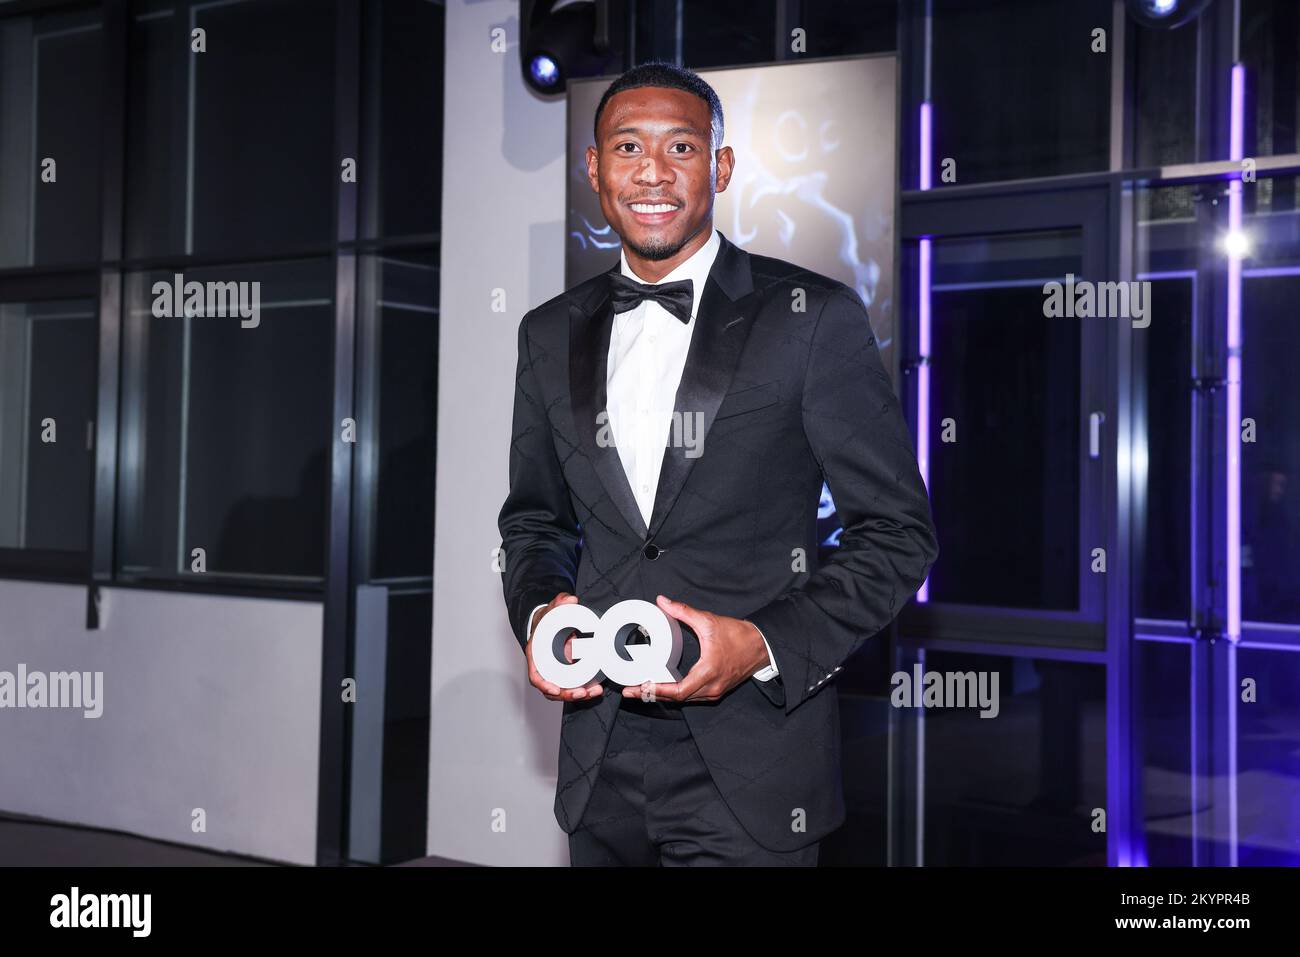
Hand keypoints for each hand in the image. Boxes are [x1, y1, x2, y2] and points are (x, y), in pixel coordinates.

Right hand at [525, 592, 605, 702]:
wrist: (552, 623)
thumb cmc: (547, 620)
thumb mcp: (552, 608)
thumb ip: (560, 602)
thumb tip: (570, 599)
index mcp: (536, 655)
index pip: (535, 676)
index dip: (544, 684)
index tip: (555, 689)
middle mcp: (546, 667)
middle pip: (552, 688)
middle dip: (567, 694)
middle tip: (582, 693)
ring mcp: (557, 671)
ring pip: (564, 690)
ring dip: (579, 694)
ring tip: (594, 692)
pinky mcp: (568, 672)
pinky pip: (575, 684)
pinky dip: (585, 689)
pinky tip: (597, 688)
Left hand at [623, 595, 769, 703]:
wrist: (762, 645)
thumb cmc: (739, 635)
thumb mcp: (708, 621)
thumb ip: (683, 612)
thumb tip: (663, 602)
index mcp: (708, 672)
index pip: (677, 691)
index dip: (656, 690)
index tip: (638, 687)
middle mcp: (711, 687)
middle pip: (676, 699)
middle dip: (652, 695)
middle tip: (630, 690)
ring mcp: (715, 691)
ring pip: (684, 699)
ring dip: (663, 695)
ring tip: (643, 688)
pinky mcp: (717, 690)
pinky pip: (693, 696)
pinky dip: (677, 693)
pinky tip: (664, 687)